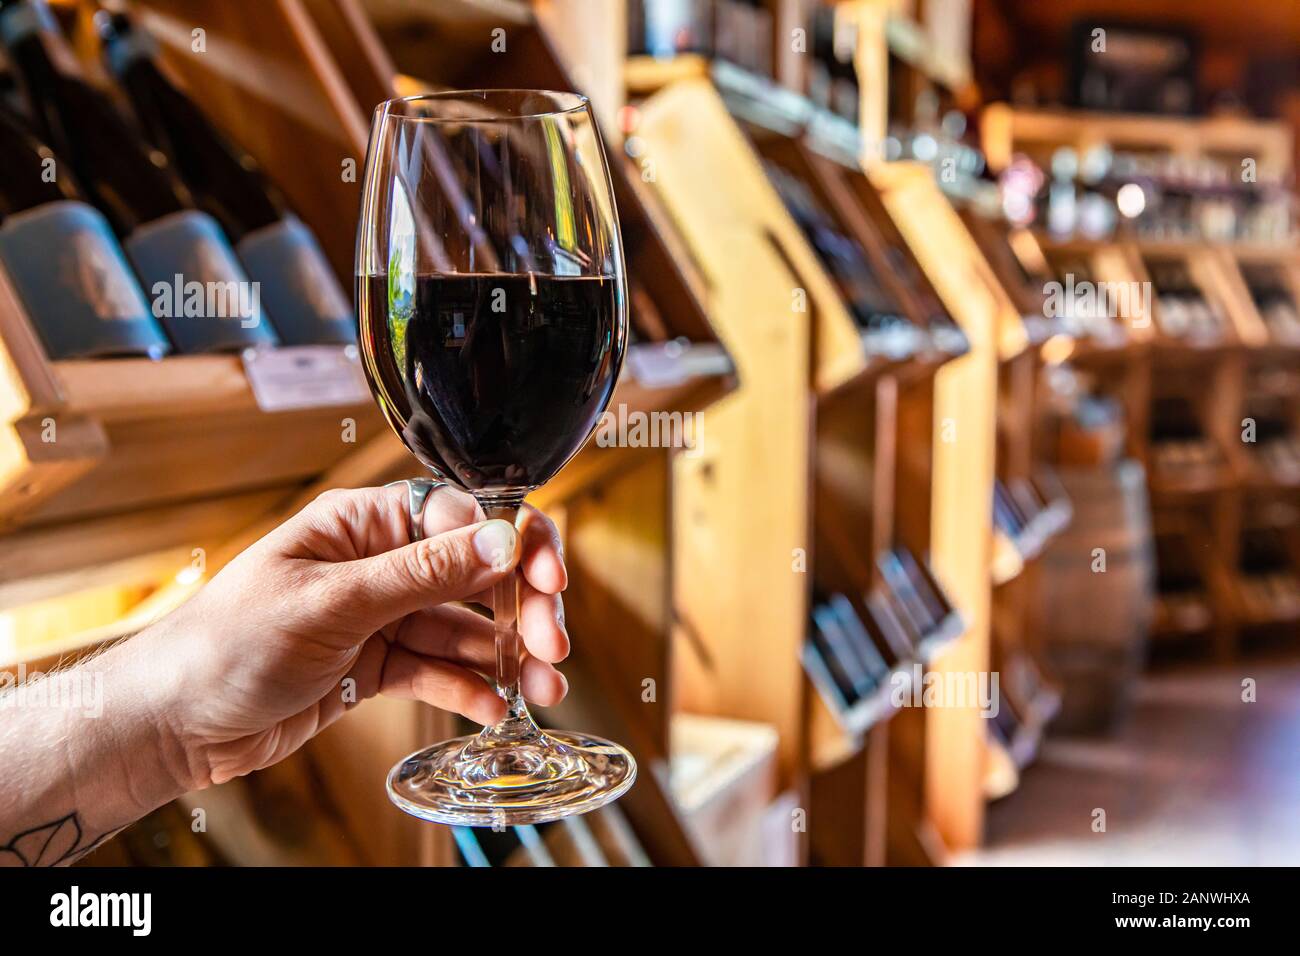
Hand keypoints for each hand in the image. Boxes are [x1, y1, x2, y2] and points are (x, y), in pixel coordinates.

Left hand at [146, 484, 568, 789]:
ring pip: (465, 627)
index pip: (461, 516)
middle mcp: (378, 563)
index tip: (547, 578)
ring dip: (508, 655)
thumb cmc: (226, 643)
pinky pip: (440, 670)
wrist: (173, 723)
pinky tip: (498, 706)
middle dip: (521, 606)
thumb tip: (500, 541)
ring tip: (545, 688)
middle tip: (551, 644)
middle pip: (475, 573)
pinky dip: (471, 687)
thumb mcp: (331, 603)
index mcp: (362, 524)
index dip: (515, 542)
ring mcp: (380, 616)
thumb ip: (421, 574)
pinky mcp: (377, 665)